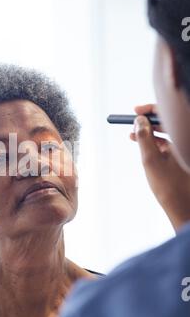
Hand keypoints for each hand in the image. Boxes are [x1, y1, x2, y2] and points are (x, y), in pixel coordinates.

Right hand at [130, 104, 189, 231]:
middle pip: (167, 122)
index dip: (149, 110)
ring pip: (167, 133)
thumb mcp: (150, 159)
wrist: (182, 207)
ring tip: (133, 137)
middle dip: (147, 121)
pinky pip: (169, 143)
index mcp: (182, 139)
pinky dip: (155, 143)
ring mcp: (183, 150)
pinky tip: (144, 149)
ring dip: (150, 133)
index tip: (135, 112)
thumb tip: (139, 120)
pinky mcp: (182, 158)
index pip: (167, 114)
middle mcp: (184, 142)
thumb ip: (144, 137)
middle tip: (132, 124)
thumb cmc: (168, 186)